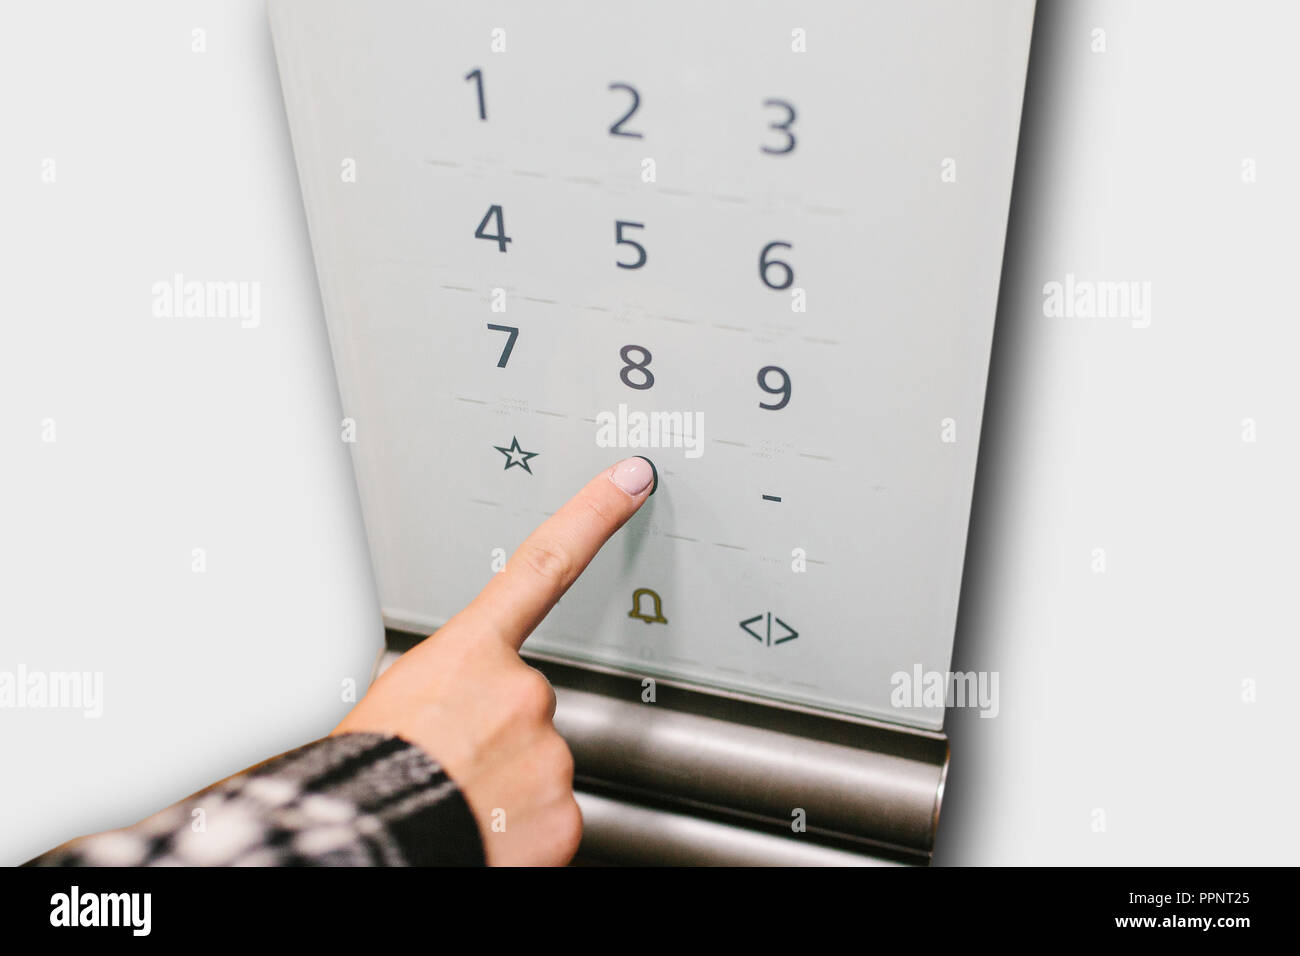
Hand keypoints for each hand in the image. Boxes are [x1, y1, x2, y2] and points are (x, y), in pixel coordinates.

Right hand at [331, 456, 656, 864]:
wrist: (368, 849)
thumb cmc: (362, 781)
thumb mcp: (387, 708)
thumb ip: (444, 692)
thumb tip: (449, 715)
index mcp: (470, 655)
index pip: (543, 565)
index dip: (594, 516)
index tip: (633, 478)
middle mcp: (523, 694)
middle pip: (530, 707)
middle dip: (501, 737)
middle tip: (453, 769)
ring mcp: (551, 755)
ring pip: (540, 768)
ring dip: (508, 789)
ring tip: (458, 807)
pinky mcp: (566, 818)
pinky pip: (549, 820)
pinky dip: (522, 833)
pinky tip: (484, 838)